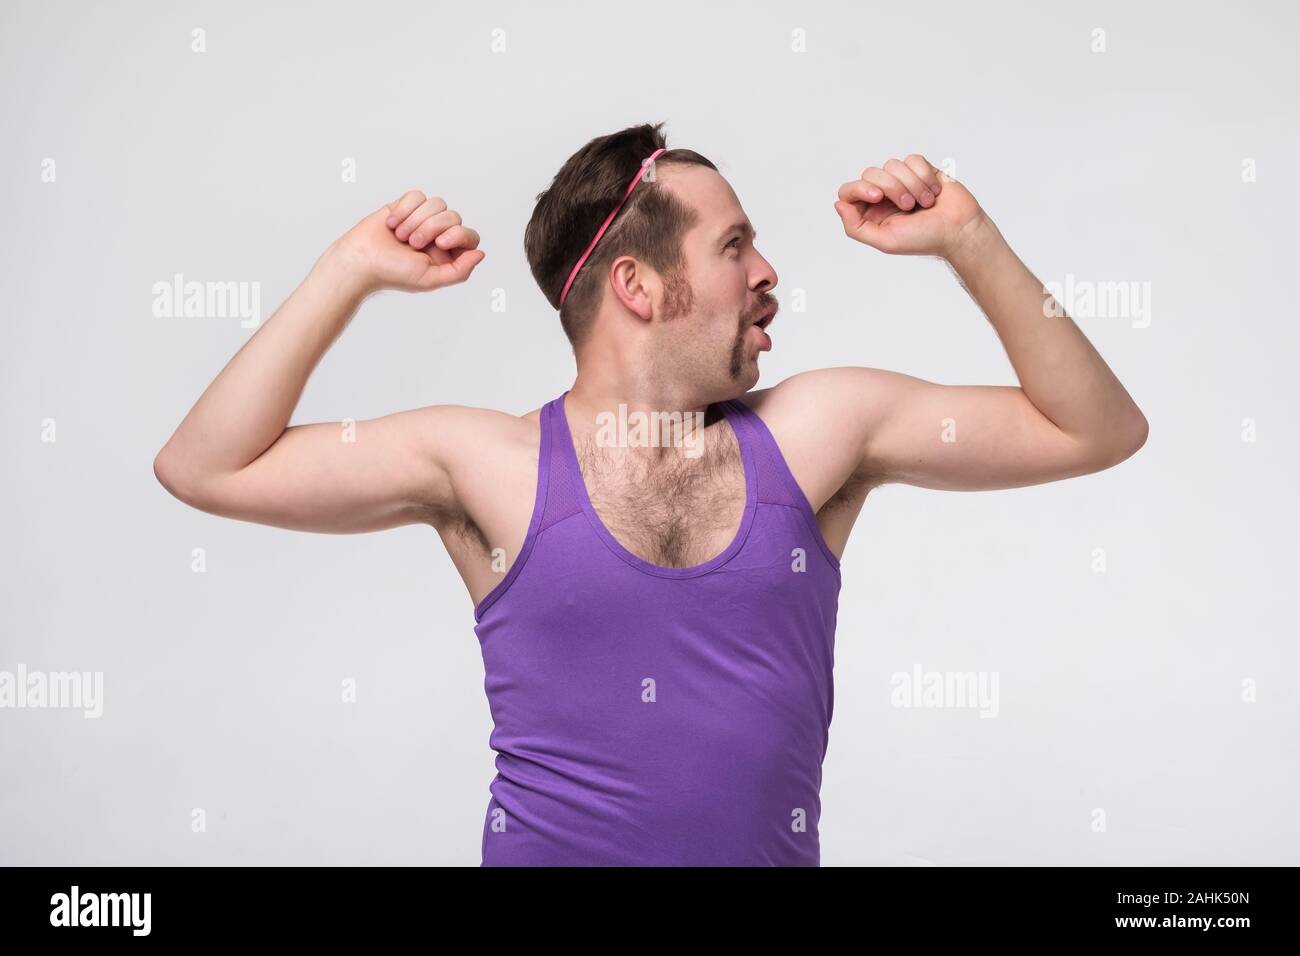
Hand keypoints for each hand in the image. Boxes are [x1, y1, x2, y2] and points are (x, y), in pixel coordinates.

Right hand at [331, 190, 484, 293]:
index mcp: (447, 254)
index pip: (470, 235)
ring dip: (416, 219)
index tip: (440, 244)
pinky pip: (417, 196)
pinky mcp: (405, 206)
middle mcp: (437, 235)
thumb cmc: (393, 273)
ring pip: (437, 203)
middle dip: (432, 228)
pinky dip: (404, 209)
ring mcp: (421, 219)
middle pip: (453, 216)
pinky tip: (392, 224)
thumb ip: (459, 271)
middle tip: (412, 243)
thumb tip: (480, 253)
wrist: (360, 260)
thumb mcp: (430, 279)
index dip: (459, 235)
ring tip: (400, 235)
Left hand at [833, 154, 985, 258]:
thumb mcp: (885, 241)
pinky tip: (934, 192)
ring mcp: (902, 180)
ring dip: (912, 185)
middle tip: (908, 206)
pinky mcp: (921, 170)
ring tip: (925, 202)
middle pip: (870, 173)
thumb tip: (839, 205)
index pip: (849, 191)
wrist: (959, 229)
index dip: (860, 188)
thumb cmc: (925, 239)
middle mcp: (883, 194)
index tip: (877, 197)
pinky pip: (912, 159)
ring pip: (892, 164)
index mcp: (871, 212)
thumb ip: (856, 227)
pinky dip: (924, 176)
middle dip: (892, 188)